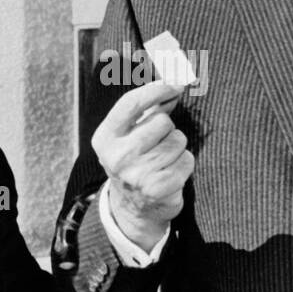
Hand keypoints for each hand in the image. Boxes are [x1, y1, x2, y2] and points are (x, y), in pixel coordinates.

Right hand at [92, 80, 193, 250]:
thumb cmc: (135, 161)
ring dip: (176, 147)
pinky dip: (184, 164)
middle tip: (157, 144)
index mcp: (105, 137)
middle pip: (162, 122)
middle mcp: (117, 156)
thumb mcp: (130, 135)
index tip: (175, 84)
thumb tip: (174, 83)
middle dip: (167, 129)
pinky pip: (187, 160)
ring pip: (178, 140)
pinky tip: (170, 173)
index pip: (132, 103)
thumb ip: (149, 108)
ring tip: (162, 161)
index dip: (157, 89)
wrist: (133, 208)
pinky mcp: (157, 188)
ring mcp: (136, 174)